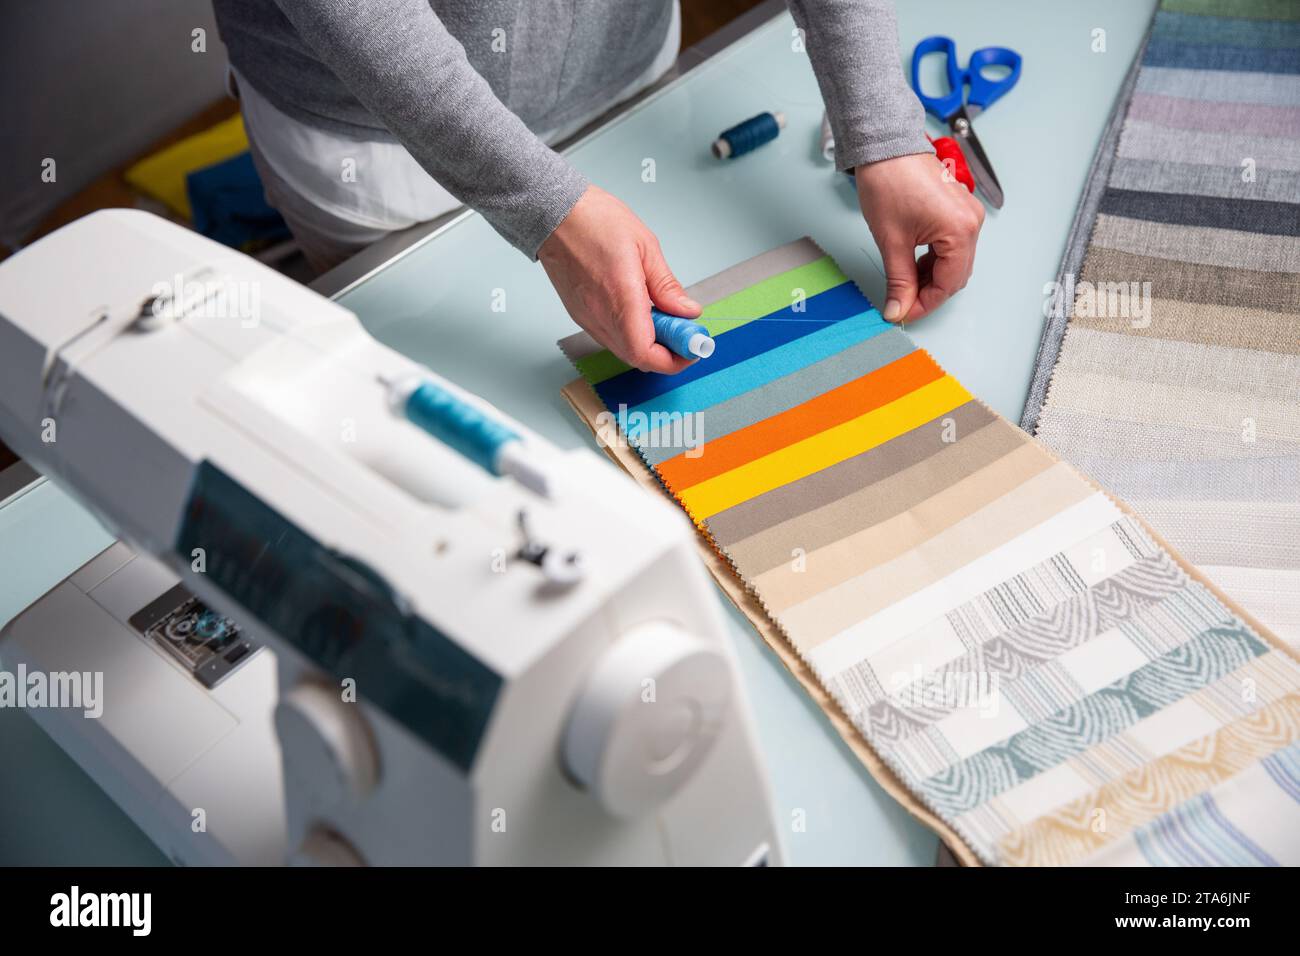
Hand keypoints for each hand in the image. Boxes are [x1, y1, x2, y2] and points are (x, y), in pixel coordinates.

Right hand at [539, 185, 700, 373]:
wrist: (554, 214)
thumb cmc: (594, 221)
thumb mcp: (645, 246)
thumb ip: (666, 286)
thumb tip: (687, 311)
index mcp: (620, 297)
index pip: (645, 353)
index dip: (673, 359)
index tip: (691, 347)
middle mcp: (600, 316)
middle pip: (637, 358)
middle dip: (666, 354)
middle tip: (683, 332)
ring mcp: (587, 319)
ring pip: (624, 350)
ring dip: (649, 345)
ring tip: (665, 319)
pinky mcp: (581, 315)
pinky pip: (611, 338)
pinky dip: (632, 335)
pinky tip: (642, 313)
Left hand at [855, 152, 984, 323]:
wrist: (885, 146)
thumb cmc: (889, 181)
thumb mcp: (892, 241)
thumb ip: (899, 280)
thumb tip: (898, 308)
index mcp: (961, 230)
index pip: (948, 283)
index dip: (925, 304)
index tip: (903, 313)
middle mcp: (971, 222)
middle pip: (955, 275)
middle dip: (928, 292)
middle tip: (901, 303)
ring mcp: (967, 214)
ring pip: (953, 262)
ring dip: (930, 277)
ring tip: (903, 283)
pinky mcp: (957, 209)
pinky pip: (951, 245)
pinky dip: (933, 260)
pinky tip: (912, 264)